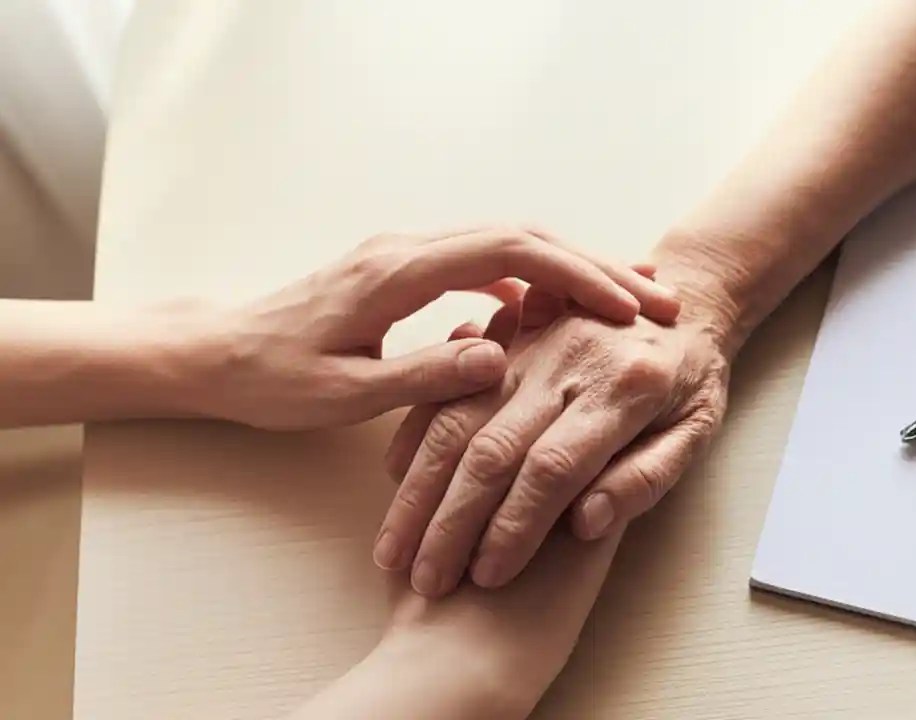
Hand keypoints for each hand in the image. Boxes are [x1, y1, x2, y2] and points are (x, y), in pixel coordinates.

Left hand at [185, 227, 678, 429]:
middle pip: (520, 236)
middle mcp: (406, 248)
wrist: (217, 353)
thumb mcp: (345, 393)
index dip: (574, 273)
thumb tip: (500, 359)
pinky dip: (534, 280)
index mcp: (396, 272)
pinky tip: (561, 313)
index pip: (506, 251)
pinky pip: (486, 262)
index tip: (626, 304)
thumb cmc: (272, 379)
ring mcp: (406, 254)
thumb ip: (424, 375)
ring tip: (628, 301)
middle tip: (654, 297)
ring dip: (570, 270)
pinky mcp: (406, 269)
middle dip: (592, 264)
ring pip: (508, 246)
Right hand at [378, 301, 729, 594]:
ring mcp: (533, 344)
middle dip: (452, 521)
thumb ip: (645, 479)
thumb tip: (586, 523)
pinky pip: (452, 384)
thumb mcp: (697, 433)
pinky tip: (397, 480)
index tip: (486, 575)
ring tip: (396, 548)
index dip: (514, 526)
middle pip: (493, 447)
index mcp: (624, 388)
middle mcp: (571, 359)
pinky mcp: (509, 337)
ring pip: (458, 418)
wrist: (691, 297)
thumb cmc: (695, 379)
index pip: (554, 467)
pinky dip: (416, 433)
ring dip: (421, 488)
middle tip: (425, 578)